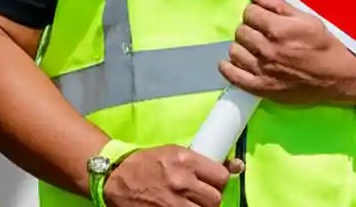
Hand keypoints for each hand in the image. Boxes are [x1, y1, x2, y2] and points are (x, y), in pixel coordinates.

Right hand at [102, 145, 242, 206]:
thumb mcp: (177, 152)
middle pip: (215, 199)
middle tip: (200, 196)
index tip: (212, 182)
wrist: (116, 175)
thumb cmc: (149, 162)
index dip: (219, 181)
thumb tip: (239, 166)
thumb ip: (205, 161)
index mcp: (187, 161)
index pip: (221, 177)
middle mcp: (181, 182)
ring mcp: (172, 203)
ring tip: (190, 203)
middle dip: (210, 198)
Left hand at [219, 0, 355, 104]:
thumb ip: (277, 4)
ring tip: (254, 46)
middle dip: (250, 27)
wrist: (338, 77)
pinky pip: (233, 77)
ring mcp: (263, 71)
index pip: (250, 12)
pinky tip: (235, 62)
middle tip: (261, 31)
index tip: (263, 15)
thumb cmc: (326, 45)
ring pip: (234, 51)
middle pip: (241, 30)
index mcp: (279, 29)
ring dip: (242, 46)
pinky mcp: (261, 89)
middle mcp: (268, 49)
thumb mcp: (308, 18)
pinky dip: (229, 68)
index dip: (256, 11)